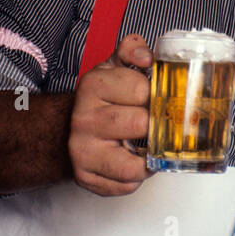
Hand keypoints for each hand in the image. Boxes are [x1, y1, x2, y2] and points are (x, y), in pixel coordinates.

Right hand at [68, 32, 152, 195]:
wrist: (73, 126)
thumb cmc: (105, 98)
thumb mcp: (115, 67)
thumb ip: (133, 51)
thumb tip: (147, 57)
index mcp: (93, 86)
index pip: (141, 90)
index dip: (157, 94)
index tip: (156, 97)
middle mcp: (84, 119)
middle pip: (140, 125)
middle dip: (157, 125)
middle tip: (160, 123)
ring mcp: (83, 151)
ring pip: (133, 165)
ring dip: (150, 157)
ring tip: (151, 145)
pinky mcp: (86, 178)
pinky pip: (127, 184)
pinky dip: (139, 176)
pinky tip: (137, 160)